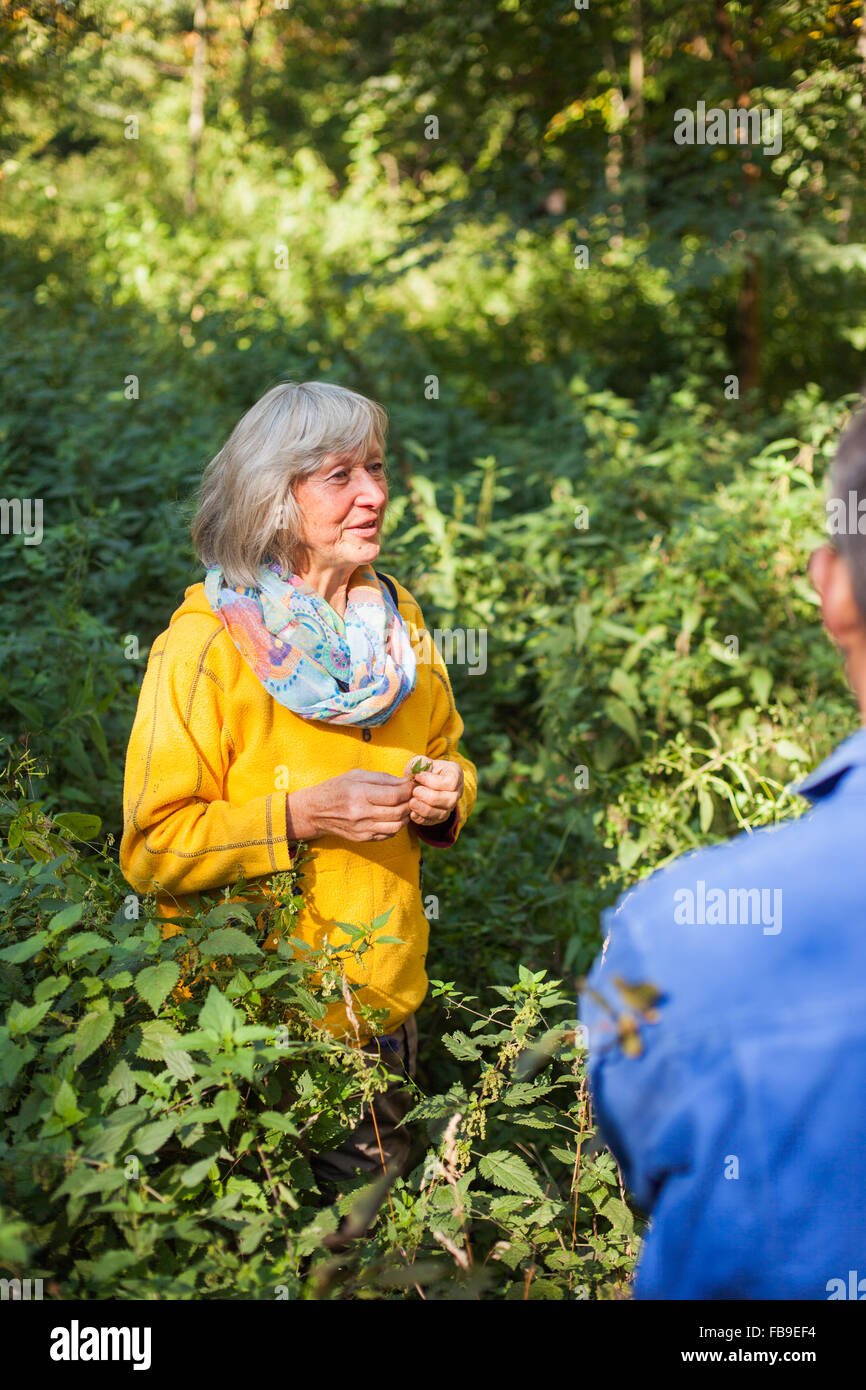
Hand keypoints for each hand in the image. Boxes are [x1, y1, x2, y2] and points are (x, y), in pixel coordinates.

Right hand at [288, 770, 412, 842]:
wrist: (315, 811)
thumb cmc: (336, 788)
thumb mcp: (356, 775)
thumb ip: (382, 778)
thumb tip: (405, 782)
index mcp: (359, 794)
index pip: (394, 795)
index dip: (408, 790)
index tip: (412, 785)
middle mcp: (361, 814)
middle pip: (398, 811)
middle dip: (410, 802)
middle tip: (413, 795)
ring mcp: (362, 829)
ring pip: (396, 826)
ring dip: (406, 816)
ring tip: (405, 806)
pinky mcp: (362, 838)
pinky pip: (388, 834)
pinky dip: (396, 826)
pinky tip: (394, 816)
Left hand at [403, 756, 462, 826]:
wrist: (423, 782)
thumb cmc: (424, 770)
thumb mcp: (423, 761)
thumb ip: (420, 764)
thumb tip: (418, 773)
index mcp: (456, 775)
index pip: (450, 782)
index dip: (432, 781)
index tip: (418, 777)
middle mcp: (457, 793)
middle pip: (447, 800)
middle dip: (427, 796)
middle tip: (414, 791)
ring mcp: (450, 807)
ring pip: (440, 813)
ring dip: (423, 808)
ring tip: (411, 801)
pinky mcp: (441, 818)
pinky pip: (432, 822)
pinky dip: (421, 818)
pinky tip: (412, 812)